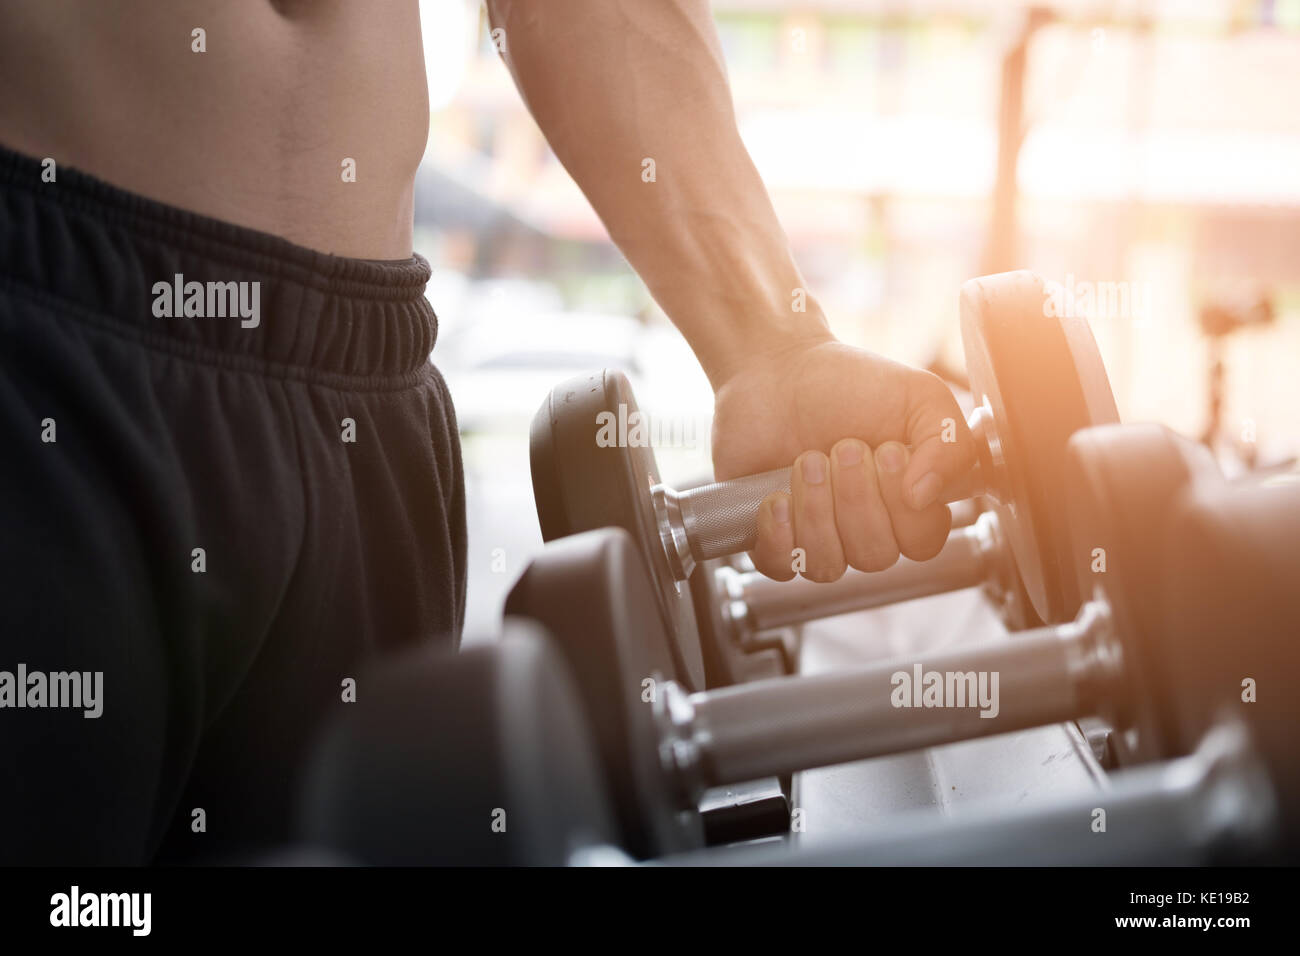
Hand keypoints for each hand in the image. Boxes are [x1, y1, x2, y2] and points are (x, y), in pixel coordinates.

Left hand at [711, 336, 975, 581]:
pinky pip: (782, 566)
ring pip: (829, 565)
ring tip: (808, 459)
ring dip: (817, 510)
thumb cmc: (848, 384)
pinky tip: (778, 495)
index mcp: (910, 502)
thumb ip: (950, 444)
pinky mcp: (773, 537)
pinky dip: (778, 532)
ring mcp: (820, 535)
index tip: (889, 451)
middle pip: (876, 555)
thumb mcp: (919, 397)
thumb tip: (927, 497)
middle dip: (856, 497)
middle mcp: (867, 526)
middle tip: (843, 446)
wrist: (778, 370)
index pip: (923, 542)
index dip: (905, 508)